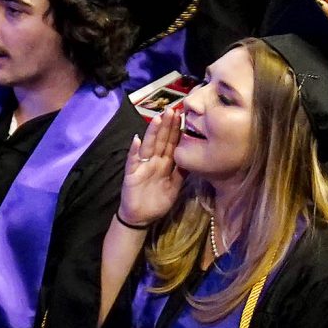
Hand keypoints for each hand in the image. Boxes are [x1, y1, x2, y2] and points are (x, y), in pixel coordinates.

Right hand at [119, 108, 185, 228]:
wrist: (141, 218)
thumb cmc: (158, 201)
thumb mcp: (175, 186)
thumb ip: (183, 171)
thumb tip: (196, 157)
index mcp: (165, 163)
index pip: (172, 143)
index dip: (177, 130)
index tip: (183, 115)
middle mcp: (154, 161)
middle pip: (161, 140)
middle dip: (166, 125)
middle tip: (172, 109)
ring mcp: (142, 166)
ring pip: (148, 146)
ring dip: (152, 132)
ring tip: (157, 119)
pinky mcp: (132, 174)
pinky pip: (132, 161)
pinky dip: (134, 151)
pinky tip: (136, 140)